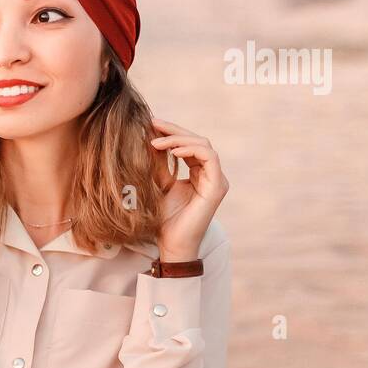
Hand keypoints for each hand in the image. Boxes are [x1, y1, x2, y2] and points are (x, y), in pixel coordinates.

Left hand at [148, 117, 228, 260]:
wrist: (172, 244)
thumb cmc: (165, 219)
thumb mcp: (159, 185)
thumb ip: (159, 164)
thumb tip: (150, 139)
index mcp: (199, 173)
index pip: (188, 145)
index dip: (171, 133)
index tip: (150, 125)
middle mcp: (211, 174)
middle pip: (197, 140)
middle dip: (174, 130)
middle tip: (153, 123)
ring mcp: (216, 180)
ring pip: (203, 145)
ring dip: (179, 140)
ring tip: (157, 142)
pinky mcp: (217, 186)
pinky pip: (209, 157)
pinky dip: (191, 150)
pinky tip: (172, 152)